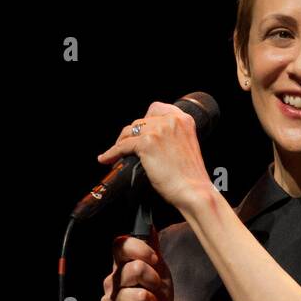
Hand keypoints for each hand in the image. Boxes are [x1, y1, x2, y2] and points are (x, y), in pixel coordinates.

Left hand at [97, 101, 213, 212]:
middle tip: (127, 145)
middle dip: (132, 133)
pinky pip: (121, 146)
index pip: (157, 108)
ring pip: (129, 132)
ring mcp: (158, 131)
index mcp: (183, 120)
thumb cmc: (191, 176)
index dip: (145, 119)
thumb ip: (172, 136)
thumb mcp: (187, 146)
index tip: (140, 129)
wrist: (194, 192)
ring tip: (115, 153)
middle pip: (140, 121)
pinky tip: (107, 159)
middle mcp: (171, 121)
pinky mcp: (146, 143)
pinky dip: (111, 153)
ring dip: (120, 142)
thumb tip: (149, 138)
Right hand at [102, 225, 172, 300]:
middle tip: (155, 291)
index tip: (154, 260)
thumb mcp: (160, 274)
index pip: (120, 244)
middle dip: (154, 281)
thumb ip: (153, 251)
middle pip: (134, 269)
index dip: (139, 248)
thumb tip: (149, 225)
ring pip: (138, 295)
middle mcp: (111, 282)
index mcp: (120, 267)